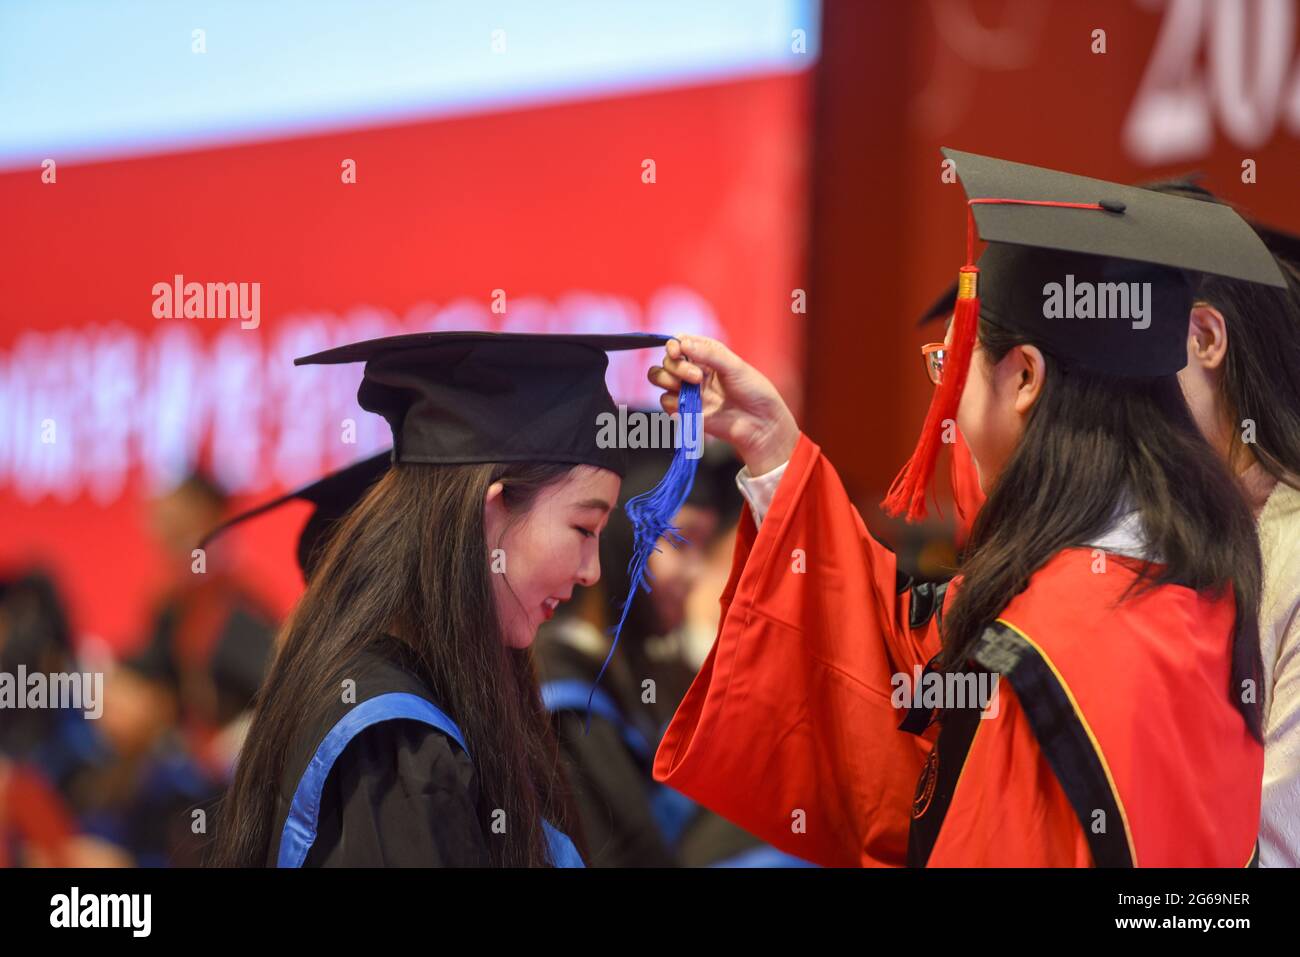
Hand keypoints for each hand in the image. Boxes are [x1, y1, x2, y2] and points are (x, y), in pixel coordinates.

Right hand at [648, 335, 798, 475]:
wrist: (760, 423)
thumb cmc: (753, 391)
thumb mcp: (735, 366)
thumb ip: (708, 353)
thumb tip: (683, 343)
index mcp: (706, 355)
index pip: (678, 343)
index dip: (672, 345)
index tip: (677, 351)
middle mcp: (694, 371)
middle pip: (666, 361)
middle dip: (676, 367)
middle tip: (697, 377)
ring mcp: (688, 391)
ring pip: (660, 379)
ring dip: (669, 381)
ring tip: (692, 389)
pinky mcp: (686, 410)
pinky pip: (666, 402)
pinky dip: (674, 404)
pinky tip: (690, 407)